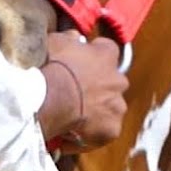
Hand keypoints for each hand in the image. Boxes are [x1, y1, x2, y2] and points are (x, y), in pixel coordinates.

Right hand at [37, 30, 128, 149]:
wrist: (51, 98)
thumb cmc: (53, 67)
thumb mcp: (56, 41)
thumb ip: (69, 38)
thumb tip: (74, 37)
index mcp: (107, 54)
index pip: (107, 50)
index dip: (94, 56)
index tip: (81, 60)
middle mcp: (118, 80)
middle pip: (112, 82)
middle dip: (98, 86)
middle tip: (76, 91)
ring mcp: (117, 106)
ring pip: (109, 108)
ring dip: (96, 110)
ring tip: (73, 114)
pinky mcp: (111, 130)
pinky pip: (101, 132)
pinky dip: (90, 132)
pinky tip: (73, 132)